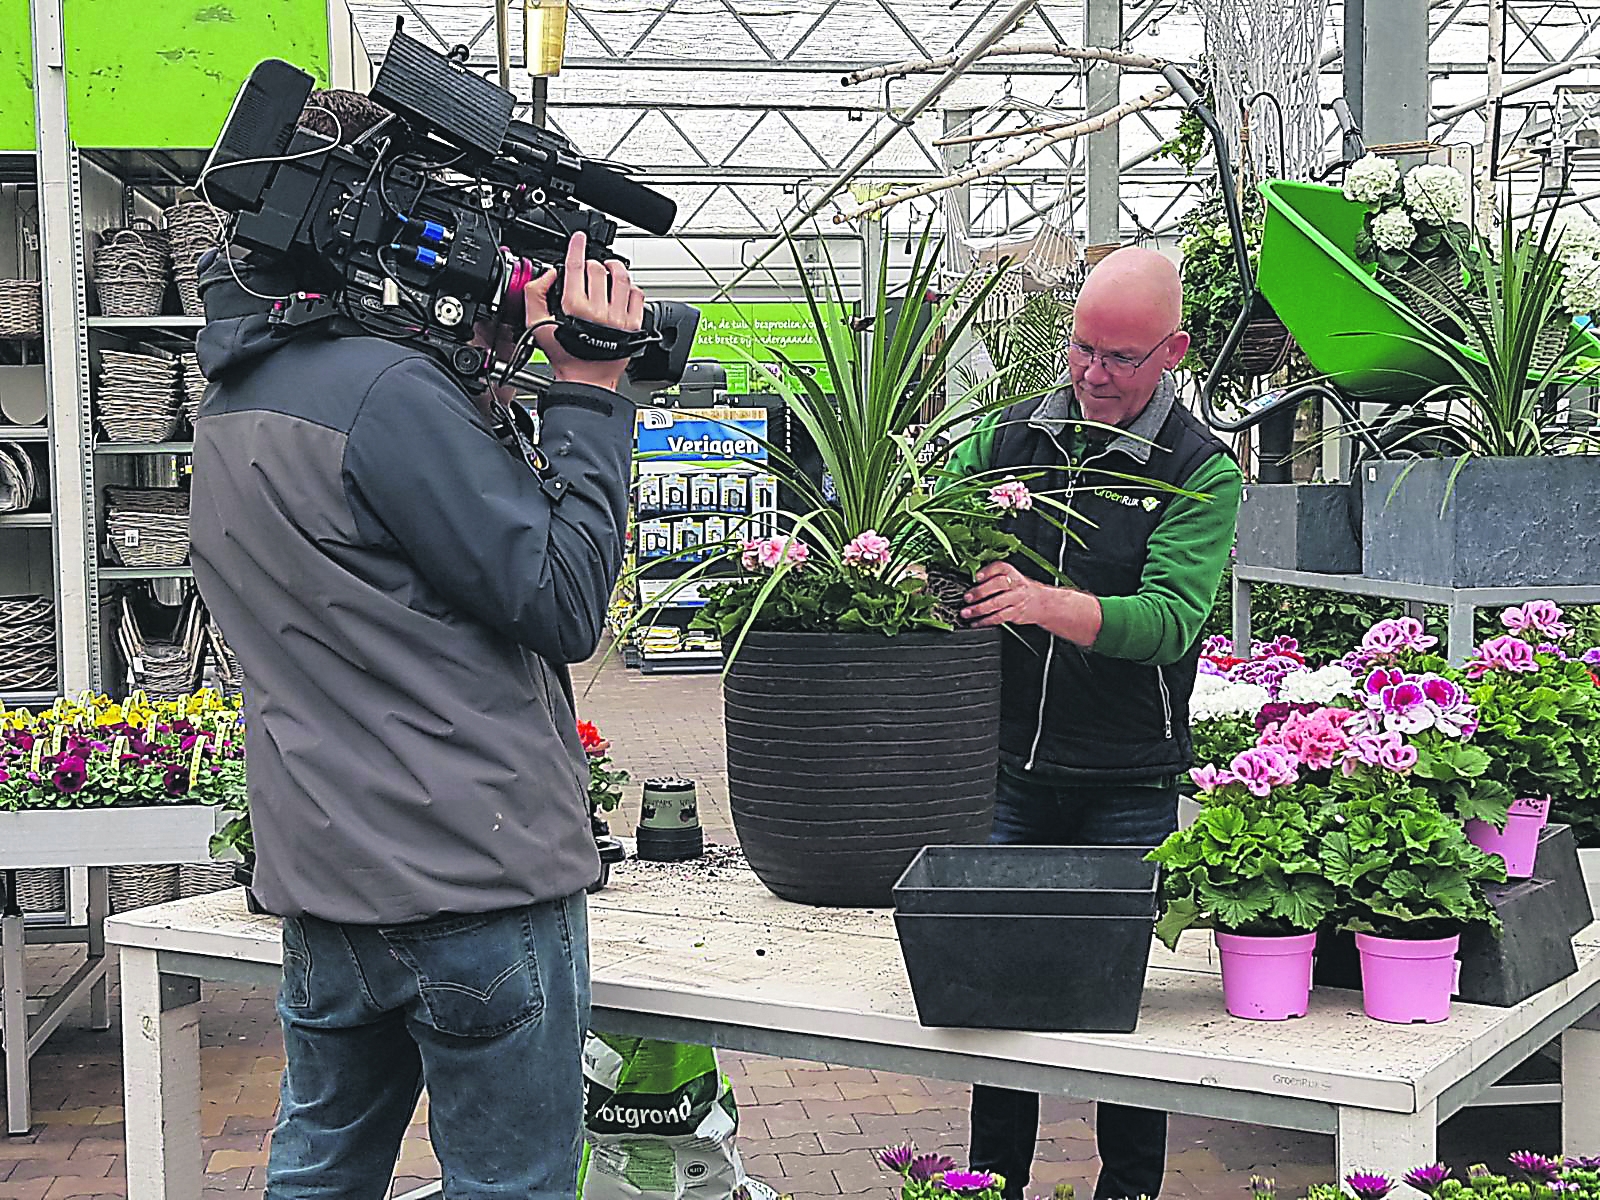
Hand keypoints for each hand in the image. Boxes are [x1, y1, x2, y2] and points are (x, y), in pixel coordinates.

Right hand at [524, 231, 645, 392]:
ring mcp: (619, 318)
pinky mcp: (634, 326)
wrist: (586, 380)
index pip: (576, 266)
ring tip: (608, 268)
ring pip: (622, 278)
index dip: (576, 247)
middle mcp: (599, 311)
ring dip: (614, 268)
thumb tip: (549, 274)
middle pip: (598, 269)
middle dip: (591, 262)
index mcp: (575, 308)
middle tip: (588, 266)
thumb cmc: (564, 356)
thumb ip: (535, 295)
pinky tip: (622, 289)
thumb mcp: (536, 325)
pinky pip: (638, 296)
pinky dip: (631, 287)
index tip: (579, 239)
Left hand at [961, 561, 1052, 627]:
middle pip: (998, 585)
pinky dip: (985, 621)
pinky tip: (975, 622)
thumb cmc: (1019, 588)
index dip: (988, 571)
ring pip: (997, 604)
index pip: (1001, 567)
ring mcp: (1016, 599)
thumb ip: (993, 577)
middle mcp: (1016, 585)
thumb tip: (969, 580)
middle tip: (967, 597)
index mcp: (1012, 573)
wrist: (1040, 602)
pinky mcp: (1015, 613)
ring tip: (966, 612)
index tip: (976, 576)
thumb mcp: (1011, 577)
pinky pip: (998, 618)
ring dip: (979, 609)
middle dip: (980, 591)